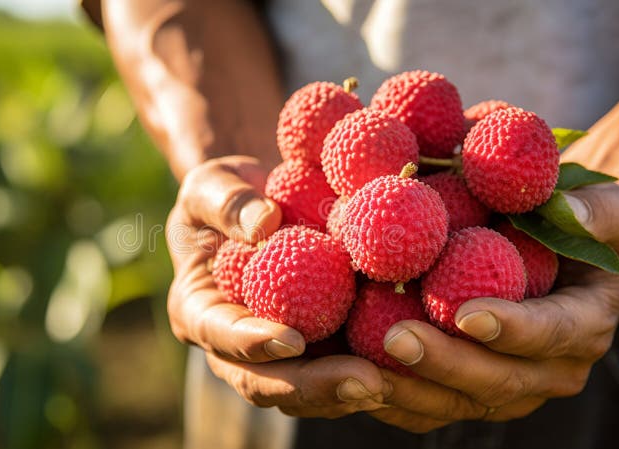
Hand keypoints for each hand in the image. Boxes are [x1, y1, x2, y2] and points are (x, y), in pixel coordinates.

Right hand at [167, 156, 390, 416]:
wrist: (261, 203)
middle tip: (364, 383)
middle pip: (271, 381)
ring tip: (400, 383)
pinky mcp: (324, 345)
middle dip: (318, 387)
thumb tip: (263, 225)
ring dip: (356, 388)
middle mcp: (239, 346)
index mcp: (199, 312)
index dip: (253, 342)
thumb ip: (226, 203)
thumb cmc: (225, 193)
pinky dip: (381, 366)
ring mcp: (284, 353)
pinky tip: (419, 359)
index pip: (221, 334)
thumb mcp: (210, 184)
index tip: (291, 339)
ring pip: (314, 387)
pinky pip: (348, 362)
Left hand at [372, 184, 618, 430]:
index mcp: (583, 327)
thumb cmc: (584, 225)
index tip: (468, 315)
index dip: (513, 329)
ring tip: (362, 370)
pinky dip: (392, 399)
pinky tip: (354, 378)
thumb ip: (598, 213)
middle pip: (496, 380)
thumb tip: (571, 211)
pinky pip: (428, 408)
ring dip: (409, 390)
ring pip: (456, 403)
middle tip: (398, 338)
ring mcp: (504, 387)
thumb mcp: (612, 211)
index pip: (551, 334)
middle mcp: (546, 370)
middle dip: (446, 363)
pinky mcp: (466, 392)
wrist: (558, 254)